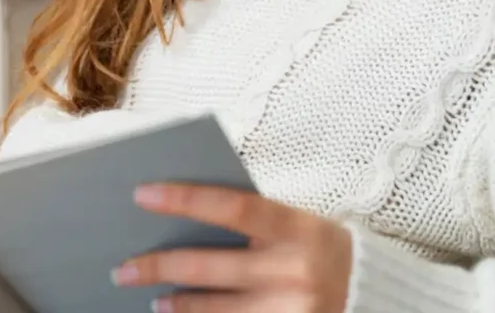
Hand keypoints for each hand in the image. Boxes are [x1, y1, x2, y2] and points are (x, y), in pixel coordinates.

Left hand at [111, 183, 352, 311]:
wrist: (372, 295)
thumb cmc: (318, 249)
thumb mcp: (296, 224)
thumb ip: (250, 220)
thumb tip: (179, 213)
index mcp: (297, 228)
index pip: (232, 206)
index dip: (184, 199)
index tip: (142, 194)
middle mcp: (295, 271)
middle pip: (210, 266)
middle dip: (158, 267)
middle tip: (122, 268)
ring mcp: (292, 311)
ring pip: (214, 309)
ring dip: (175, 303)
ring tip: (150, 296)